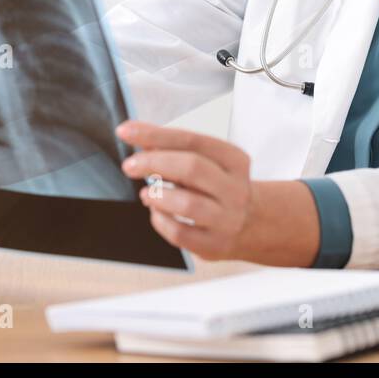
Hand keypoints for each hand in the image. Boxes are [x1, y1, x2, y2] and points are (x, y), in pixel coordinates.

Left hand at [117, 121, 320, 265]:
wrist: (252, 224)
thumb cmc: (220, 187)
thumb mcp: (207, 162)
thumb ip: (174, 148)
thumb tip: (138, 136)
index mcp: (234, 160)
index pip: (192, 140)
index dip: (155, 134)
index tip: (127, 131)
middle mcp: (235, 188)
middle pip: (191, 168)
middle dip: (154, 163)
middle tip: (130, 165)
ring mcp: (227, 219)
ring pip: (188, 203)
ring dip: (158, 195)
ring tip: (147, 193)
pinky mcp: (214, 245)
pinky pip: (180, 233)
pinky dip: (160, 221)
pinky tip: (157, 213)